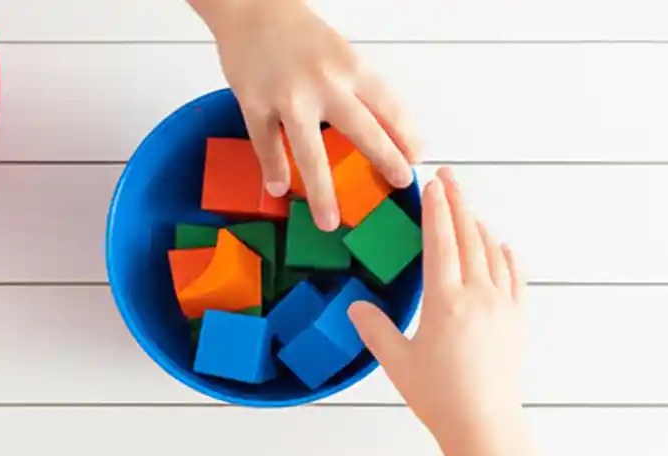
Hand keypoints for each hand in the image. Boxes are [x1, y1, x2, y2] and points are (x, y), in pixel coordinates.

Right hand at [198, 0, 417, 230]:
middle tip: (399, 183)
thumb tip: (383, 131)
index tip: (416, 157)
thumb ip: (357, 90)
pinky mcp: (255, 103)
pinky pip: (267, 144)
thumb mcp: (339, 54)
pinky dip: (274, 168)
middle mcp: (324, 83)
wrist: (251, 7)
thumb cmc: (298, 33)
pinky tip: (281, 190)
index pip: (389, 106)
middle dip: (385, 160)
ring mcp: (288, 96)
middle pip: (361, 131)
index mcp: (350, 67)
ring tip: (329, 221)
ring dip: (321, 191)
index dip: (406, 134)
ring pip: (309, 151)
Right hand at [349, 167, 526, 447]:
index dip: (435, 209)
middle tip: (449, 177)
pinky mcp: (517, 320)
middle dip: (458, 201)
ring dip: (479, 225)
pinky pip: (515, 277)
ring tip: (467, 210)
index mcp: (445, 300)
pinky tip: (501, 248)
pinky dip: (506, 256)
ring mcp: (502, 306)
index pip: (440, 240)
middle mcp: (478, 295)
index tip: (431, 184)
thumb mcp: (396, 362)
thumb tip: (356, 307)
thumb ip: (375, 329)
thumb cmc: (438, 397)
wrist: (484, 425)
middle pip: (469, 235)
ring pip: (492, 252)